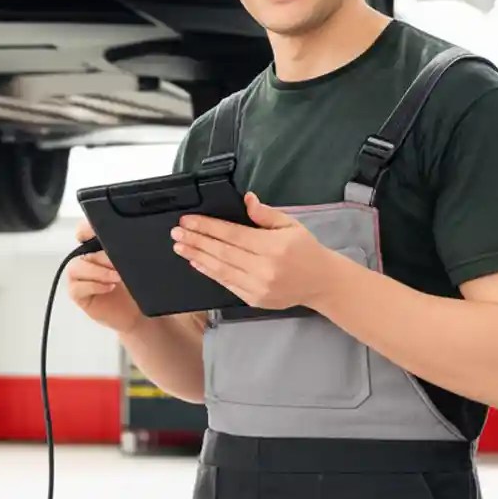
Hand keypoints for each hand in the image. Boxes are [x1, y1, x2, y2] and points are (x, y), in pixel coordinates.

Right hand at [66, 218, 145, 333]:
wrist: (137, 312)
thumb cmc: (134, 286)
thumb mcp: (133, 263)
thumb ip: (127, 250)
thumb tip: (127, 241)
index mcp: (97, 246)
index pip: (84, 230)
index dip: (87, 230)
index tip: (97, 233)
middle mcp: (86, 259)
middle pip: (82, 250)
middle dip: (100, 255)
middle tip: (117, 261)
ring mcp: (80, 276)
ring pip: (76, 267)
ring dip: (98, 271)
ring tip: (117, 277)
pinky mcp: (78, 293)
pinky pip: (77, 287)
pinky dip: (94, 286)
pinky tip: (109, 287)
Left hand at [171, 192, 337, 309]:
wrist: (321, 283)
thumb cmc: (305, 249)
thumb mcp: (290, 224)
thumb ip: (265, 213)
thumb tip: (246, 199)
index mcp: (273, 246)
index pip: (233, 235)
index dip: (208, 227)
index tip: (188, 221)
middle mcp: (264, 268)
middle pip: (222, 252)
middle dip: (197, 241)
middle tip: (176, 233)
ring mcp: (258, 287)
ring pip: (221, 270)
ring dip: (197, 257)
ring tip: (180, 247)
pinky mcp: (254, 299)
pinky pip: (227, 284)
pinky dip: (210, 273)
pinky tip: (197, 262)